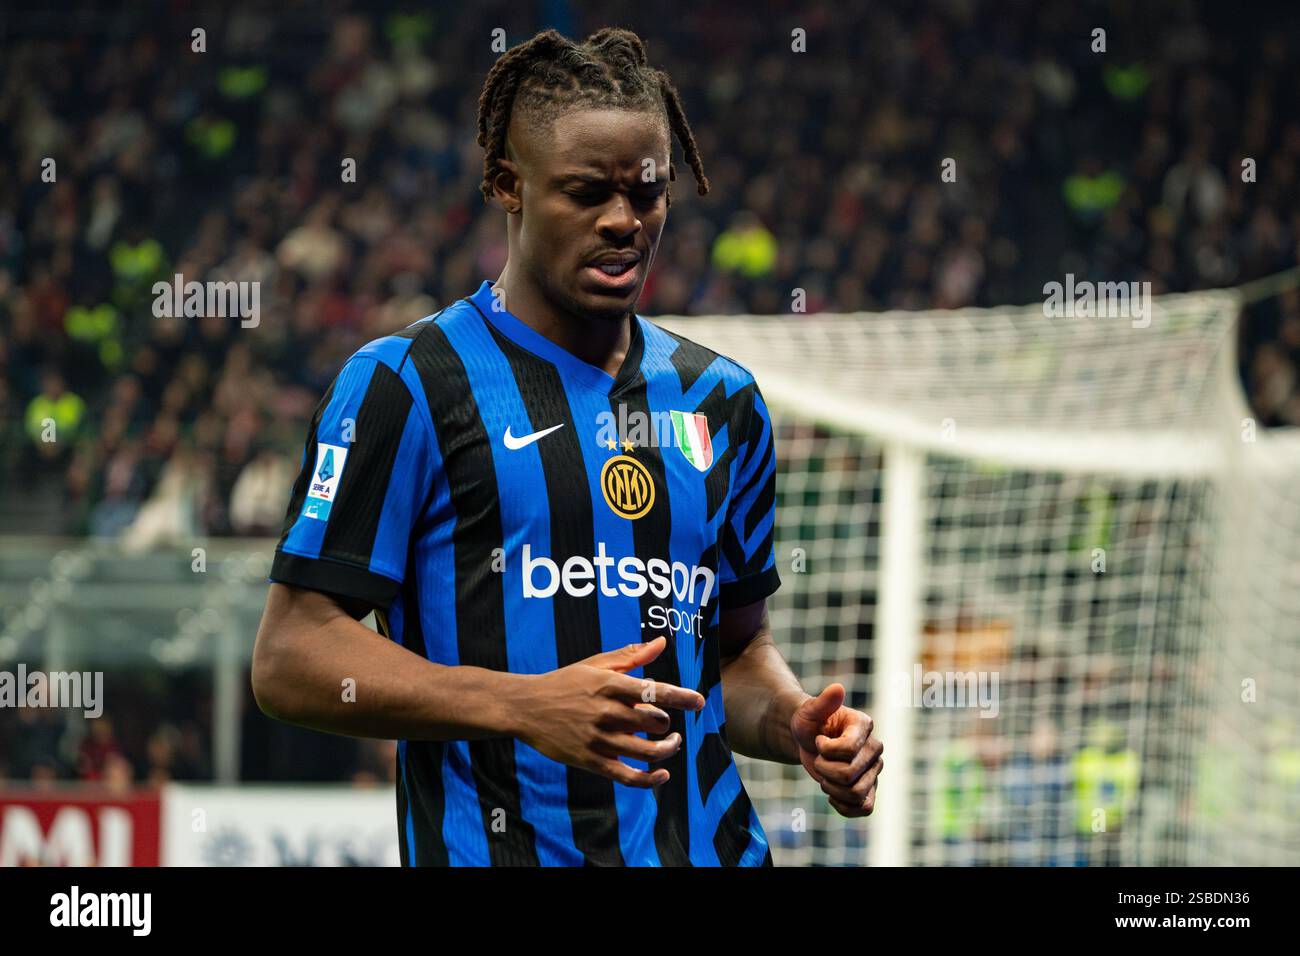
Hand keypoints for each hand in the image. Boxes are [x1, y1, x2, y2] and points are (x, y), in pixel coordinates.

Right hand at [514, 636, 704, 787]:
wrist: (526, 707)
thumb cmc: (565, 682)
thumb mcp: (595, 664)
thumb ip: (630, 656)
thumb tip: (661, 643)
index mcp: (609, 684)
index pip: (654, 691)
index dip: (681, 697)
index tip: (699, 701)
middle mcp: (606, 712)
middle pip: (654, 722)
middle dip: (667, 725)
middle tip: (667, 725)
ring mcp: (598, 739)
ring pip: (646, 751)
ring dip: (667, 749)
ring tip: (671, 743)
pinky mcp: (590, 761)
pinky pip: (627, 776)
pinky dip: (649, 779)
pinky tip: (662, 775)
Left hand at [790, 683, 882, 816]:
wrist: (808, 740)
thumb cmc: (808, 722)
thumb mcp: (808, 711)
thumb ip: (823, 702)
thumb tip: (838, 688)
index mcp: (864, 725)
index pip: (848, 750)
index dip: (826, 750)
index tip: (819, 740)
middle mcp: (874, 748)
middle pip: (850, 775)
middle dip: (824, 770)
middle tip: (818, 760)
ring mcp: (874, 770)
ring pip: (857, 794)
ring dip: (832, 789)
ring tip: (824, 776)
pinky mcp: (870, 788)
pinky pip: (865, 808)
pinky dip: (844, 806)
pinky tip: (832, 794)